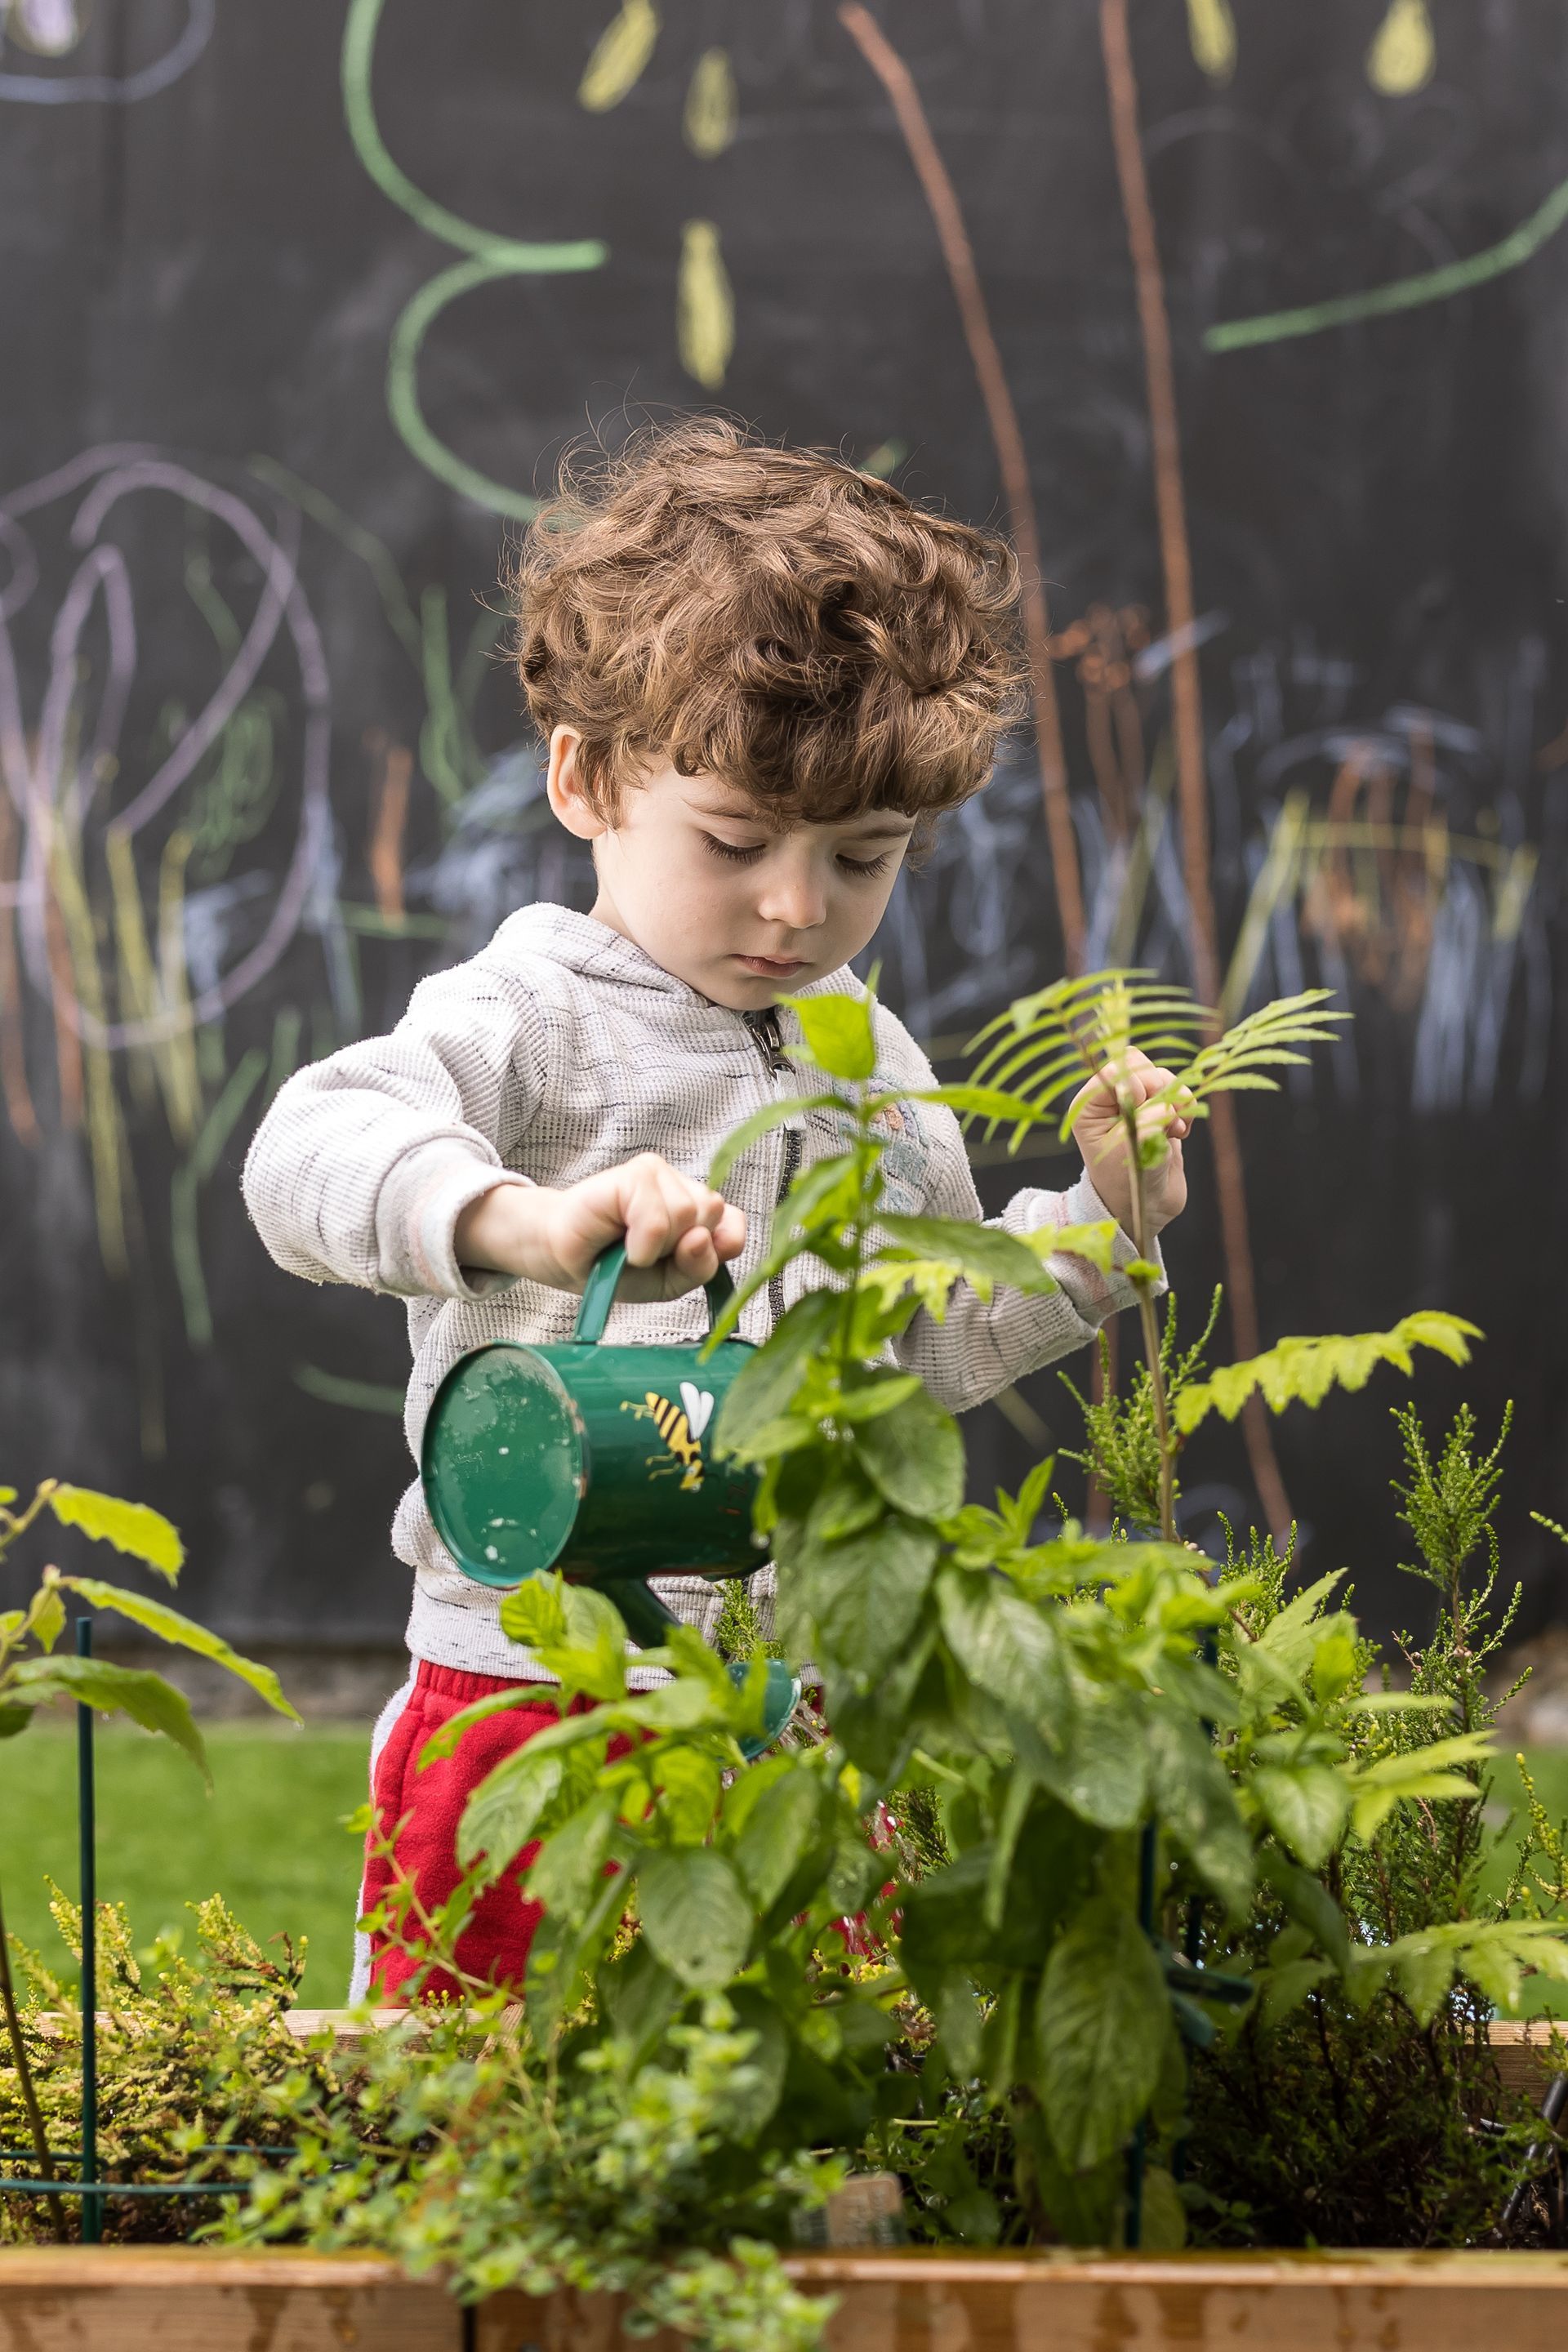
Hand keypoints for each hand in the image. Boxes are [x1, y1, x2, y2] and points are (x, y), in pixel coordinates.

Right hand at [454, 1153, 747, 1300]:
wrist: (567, 1262)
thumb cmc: (617, 1268)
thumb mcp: (669, 1282)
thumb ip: (700, 1266)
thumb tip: (704, 1238)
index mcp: (701, 1212)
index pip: (735, 1227)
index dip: (715, 1250)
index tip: (681, 1262)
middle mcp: (685, 1186)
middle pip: (713, 1217)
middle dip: (678, 1249)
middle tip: (646, 1254)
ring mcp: (660, 1174)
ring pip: (689, 1214)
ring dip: (657, 1246)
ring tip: (630, 1246)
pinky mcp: (634, 1173)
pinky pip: (657, 1214)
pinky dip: (643, 1241)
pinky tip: (626, 1244)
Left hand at [1069, 1049, 1193, 1243]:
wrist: (1145, 1207)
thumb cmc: (1128, 1180)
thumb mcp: (1133, 1146)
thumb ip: (1149, 1113)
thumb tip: (1168, 1096)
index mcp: (1090, 1104)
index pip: (1117, 1068)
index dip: (1138, 1087)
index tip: (1141, 1117)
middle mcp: (1110, 1099)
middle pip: (1141, 1065)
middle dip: (1159, 1089)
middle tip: (1162, 1119)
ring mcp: (1137, 1103)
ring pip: (1162, 1076)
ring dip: (1175, 1100)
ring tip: (1173, 1130)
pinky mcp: (1160, 1110)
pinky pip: (1178, 1091)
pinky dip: (1186, 1108)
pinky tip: (1180, 1132)